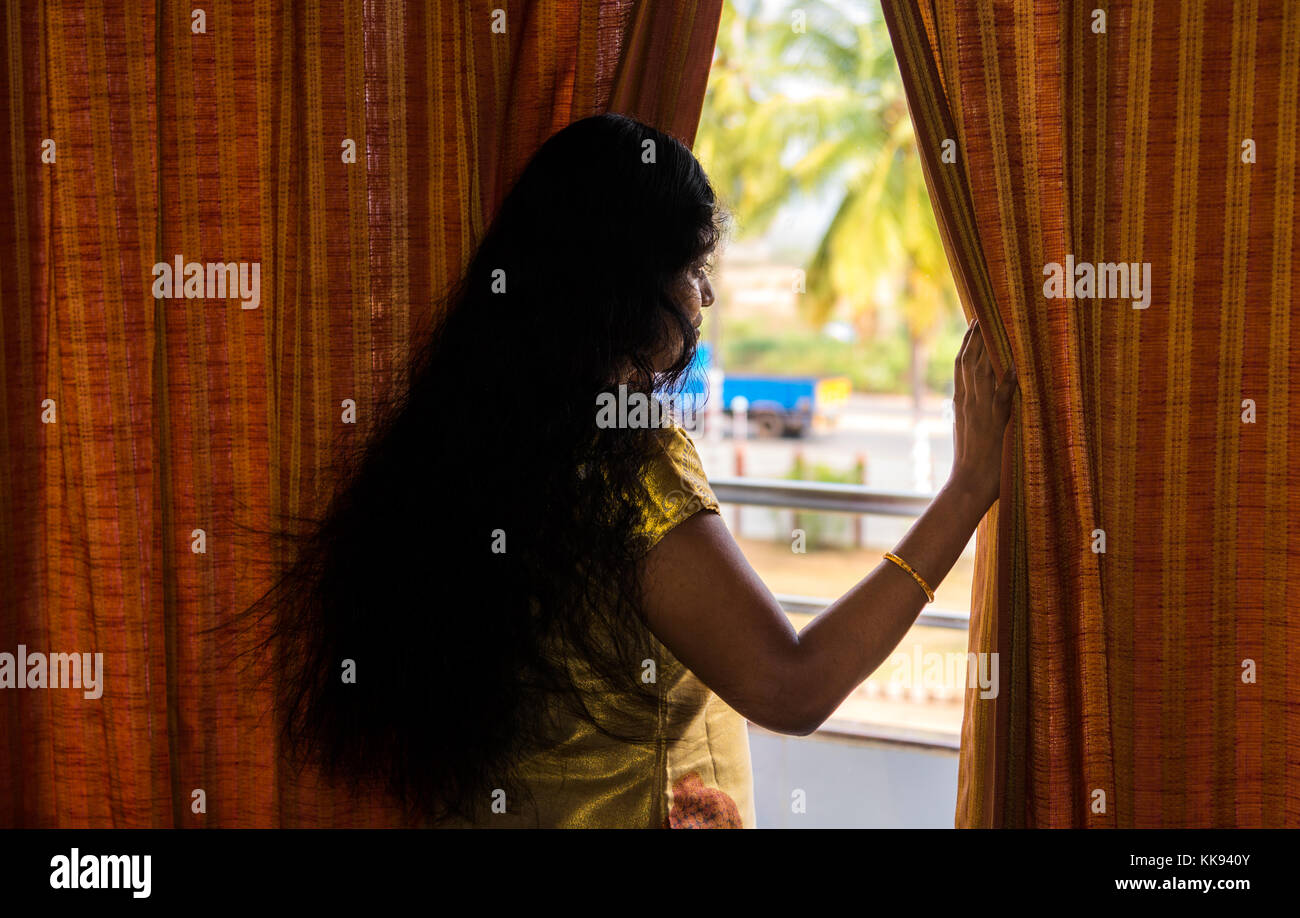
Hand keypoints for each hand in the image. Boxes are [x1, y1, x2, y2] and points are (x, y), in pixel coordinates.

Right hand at [948, 318, 1016, 509]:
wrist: (967, 484)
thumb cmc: (971, 463)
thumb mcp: (967, 431)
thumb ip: (970, 412)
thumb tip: (974, 401)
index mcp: (960, 403)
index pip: (960, 366)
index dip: (967, 344)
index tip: (972, 326)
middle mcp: (967, 403)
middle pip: (968, 362)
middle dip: (975, 338)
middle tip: (983, 316)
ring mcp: (979, 411)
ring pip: (980, 373)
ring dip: (987, 349)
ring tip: (994, 327)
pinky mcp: (993, 423)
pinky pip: (1000, 397)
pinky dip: (1006, 380)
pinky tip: (1013, 365)